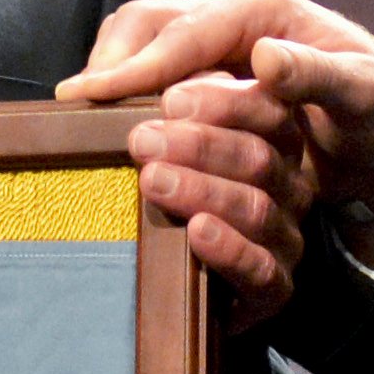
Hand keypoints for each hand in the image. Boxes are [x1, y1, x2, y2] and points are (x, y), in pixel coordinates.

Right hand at [62, 0, 373, 275]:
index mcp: (265, 9)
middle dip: (110, 60)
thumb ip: (319, 76)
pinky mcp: (209, 67)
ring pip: (142, 36)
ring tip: (82, 113)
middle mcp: (235, 13)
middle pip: (149, 21)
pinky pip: (151, 63)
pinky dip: (124, 85)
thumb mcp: (367, 98)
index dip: (135, 64)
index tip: (90, 95)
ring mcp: (218, 38)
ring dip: (111, 70)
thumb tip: (264, 57)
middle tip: (74, 107)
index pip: (186, 31)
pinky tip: (109, 119)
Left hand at [120, 70, 312, 323]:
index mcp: (271, 142)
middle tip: (144, 141)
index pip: (266, 110)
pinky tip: (197, 231)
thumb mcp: (156, 143)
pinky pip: (262, 269)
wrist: (175, 288)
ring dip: (203, 190)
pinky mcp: (274, 289)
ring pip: (257, 207)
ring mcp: (284, 238)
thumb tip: (87, 85)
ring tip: (154, 181)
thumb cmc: (165, 198)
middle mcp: (287, 186)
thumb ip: (142, 106)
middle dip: (199, 145)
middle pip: (258, 156)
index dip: (221, 102)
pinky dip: (229, 248)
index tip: (170, 101)